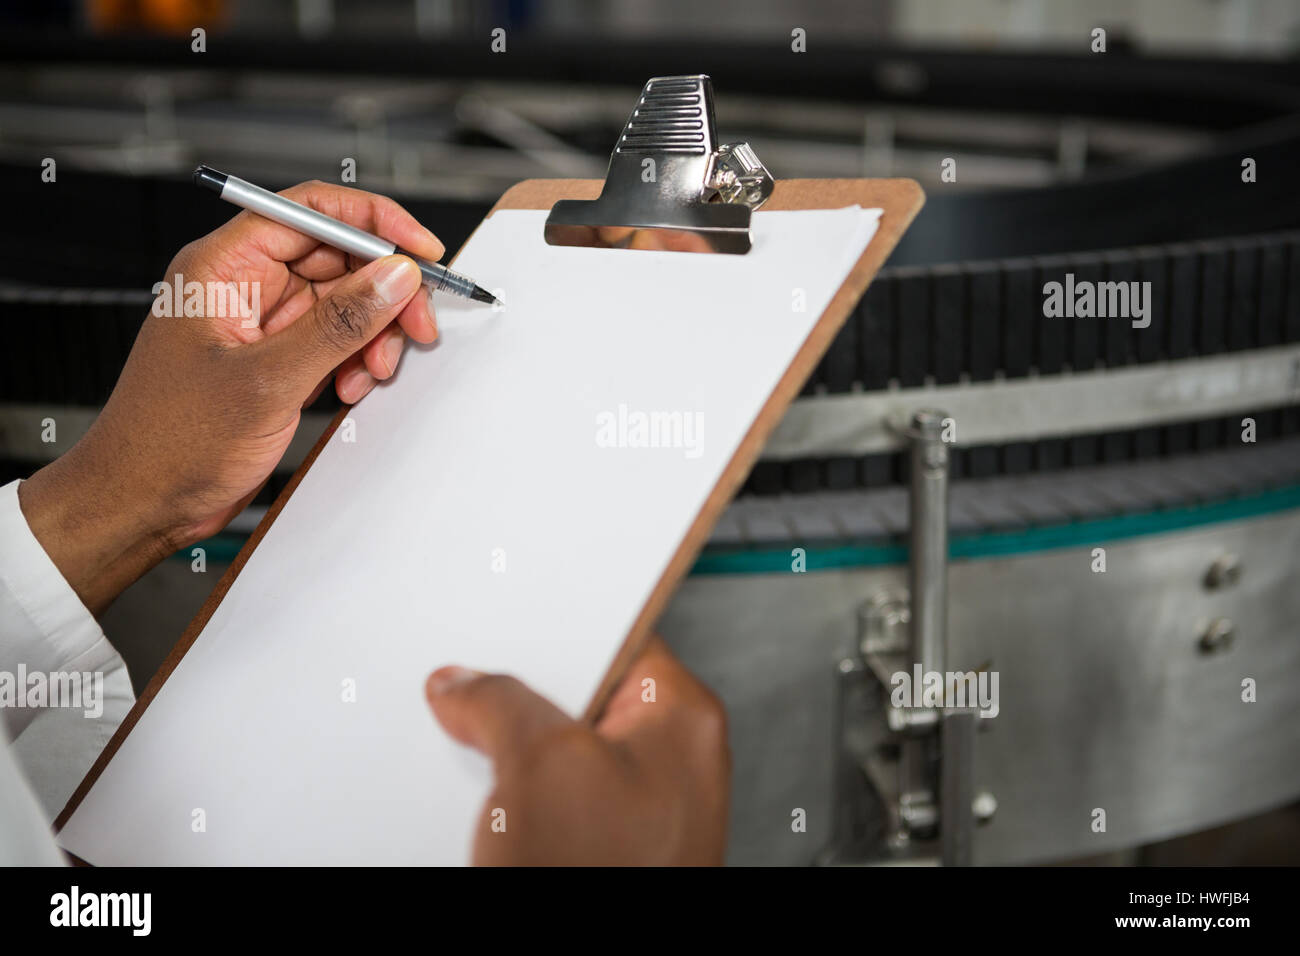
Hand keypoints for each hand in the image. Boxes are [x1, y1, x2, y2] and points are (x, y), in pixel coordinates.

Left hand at [19, 181, 442, 613]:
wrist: (143, 502)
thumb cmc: (171, 442)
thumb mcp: (268, 381)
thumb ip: (338, 325)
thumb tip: (393, 278)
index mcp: (222, 266)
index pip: (311, 210)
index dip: (375, 223)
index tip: (421, 251)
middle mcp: (242, 284)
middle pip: (337, 257)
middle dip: (383, 293)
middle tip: (415, 328)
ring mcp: (260, 323)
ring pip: (342, 302)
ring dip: (372, 335)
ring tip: (373, 372)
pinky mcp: (274, 358)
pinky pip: (332, 340)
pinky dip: (354, 360)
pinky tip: (352, 388)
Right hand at [426, 637, 729, 865]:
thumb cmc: (604, 882)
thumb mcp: (540, 763)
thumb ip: (501, 701)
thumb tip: (470, 684)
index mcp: (683, 717)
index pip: (617, 635)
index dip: (556, 627)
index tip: (508, 624)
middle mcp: (671, 760)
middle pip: (582, 694)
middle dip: (525, 698)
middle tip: (481, 699)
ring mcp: (638, 807)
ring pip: (560, 749)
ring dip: (514, 753)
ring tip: (488, 764)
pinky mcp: (603, 846)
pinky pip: (553, 797)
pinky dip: (516, 795)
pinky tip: (493, 807)